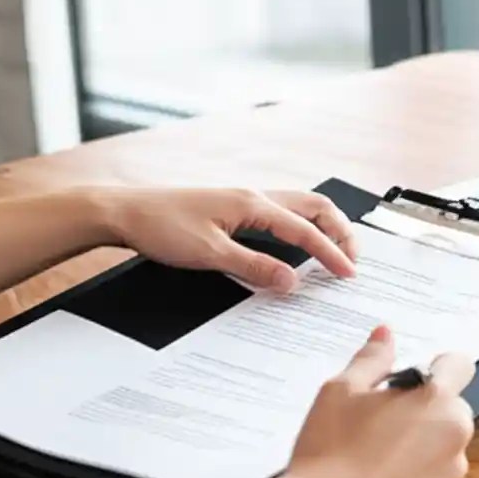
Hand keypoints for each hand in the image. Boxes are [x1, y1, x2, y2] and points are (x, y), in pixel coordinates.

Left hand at [97, 187, 357, 290]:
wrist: (124, 212)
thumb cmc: (160, 227)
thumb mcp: (209, 254)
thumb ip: (254, 268)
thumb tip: (291, 281)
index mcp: (253, 204)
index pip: (305, 229)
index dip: (331, 253)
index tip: (348, 274)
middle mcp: (254, 196)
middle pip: (314, 206)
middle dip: (340, 230)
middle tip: (353, 258)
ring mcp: (245, 200)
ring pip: (300, 206)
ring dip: (324, 225)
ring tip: (336, 250)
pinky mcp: (235, 208)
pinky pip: (282, 213)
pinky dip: (302, 226)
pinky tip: (299, 243)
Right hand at [288, 325, 475, 477]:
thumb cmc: (330, 452)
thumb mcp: (341, 390)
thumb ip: (371, 358)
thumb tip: (385, 335)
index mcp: (437, 398)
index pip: (459, 364)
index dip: (437, 366)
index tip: (413, 378)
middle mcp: (455, 433)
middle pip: (449, 406)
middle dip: (422, 408)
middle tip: (379, 418)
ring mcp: (452, 471)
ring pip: (442, 442)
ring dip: (421, 442)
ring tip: (376, 453)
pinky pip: (435, 475)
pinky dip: (417, 473)